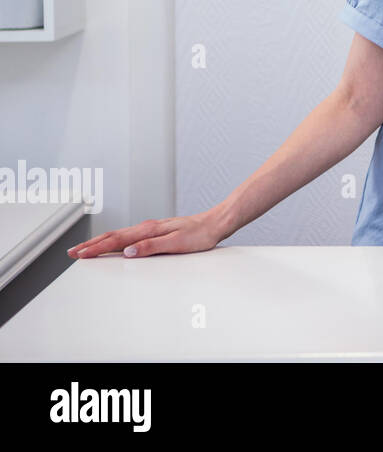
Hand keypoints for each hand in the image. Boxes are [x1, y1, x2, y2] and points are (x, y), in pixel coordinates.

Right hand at [66, 212, 224, 258]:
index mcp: (149, 230)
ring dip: (100, 242)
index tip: (79, 254)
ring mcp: (151, 229)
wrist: (215, 223)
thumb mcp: (176, 243)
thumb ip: (151, 247)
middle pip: (113, 236)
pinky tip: (112, 245)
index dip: (96, 248)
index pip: (116, 240)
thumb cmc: (200, 234)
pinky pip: (129, 236)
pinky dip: (114, 241)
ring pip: (119, 235)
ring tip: (86, 249)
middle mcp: (147, 227)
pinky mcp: (156, 231)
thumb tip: (128, 251)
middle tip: (72, 252)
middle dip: (91, 244)